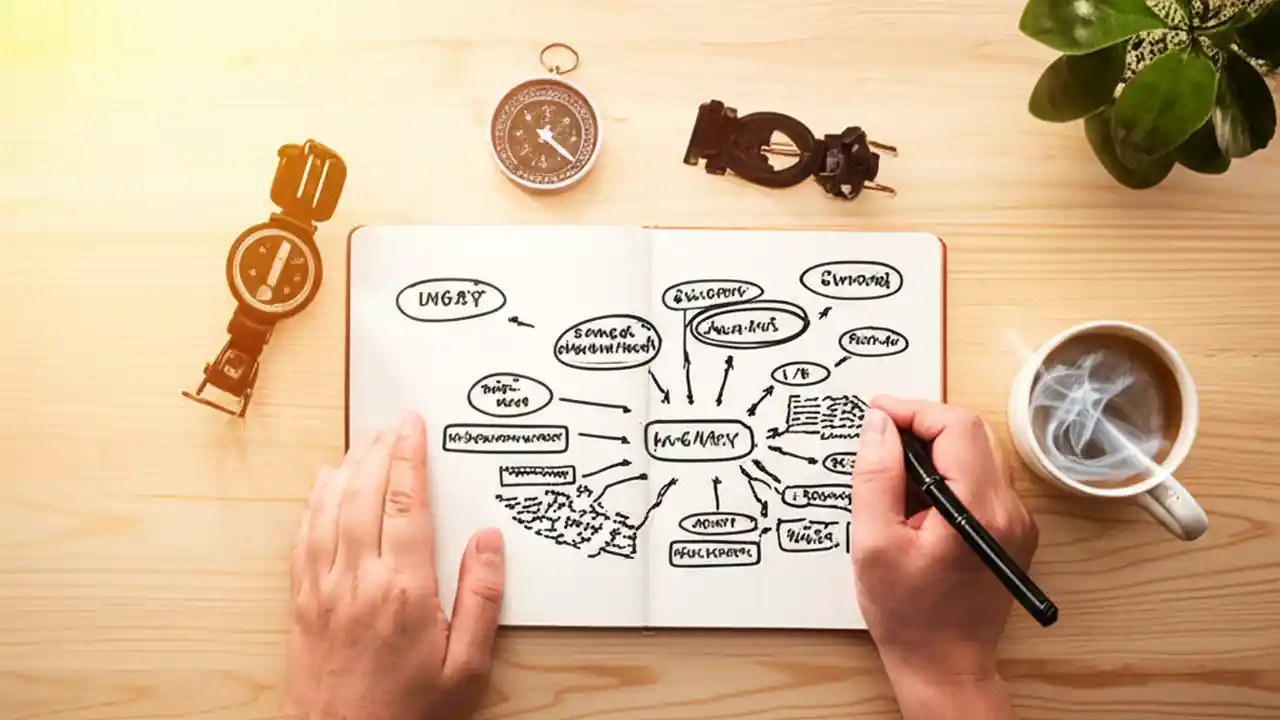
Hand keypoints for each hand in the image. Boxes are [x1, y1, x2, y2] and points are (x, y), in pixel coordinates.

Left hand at [287, 411, 505, 719]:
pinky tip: (323, 484)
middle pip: (364, 494)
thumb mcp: (467, 667)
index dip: (409, 457)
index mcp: (405, 591)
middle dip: (378, 450)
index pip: (405, 505)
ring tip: (362, 440)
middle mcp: (359, 581)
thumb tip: (488, 541)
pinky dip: (313, 501)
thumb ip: (481, 599)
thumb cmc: (408, 713)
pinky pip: (303, 537)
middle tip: (390, 422)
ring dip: (346, 467)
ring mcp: (323, 589)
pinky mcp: (301, 603)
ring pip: (330, 508)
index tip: (413, 426)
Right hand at [850, 397, 1038, 719]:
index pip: (955, 426)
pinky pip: (980, 478)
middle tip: (880, 441)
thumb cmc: (910, 617)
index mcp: (979, 511)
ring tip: (894, 475)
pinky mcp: (1011, 529)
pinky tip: (916, 500)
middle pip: (970, 433)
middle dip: (922, 425)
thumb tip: (878, 425)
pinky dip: (947, 473)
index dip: (911, 410)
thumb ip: (876, 477)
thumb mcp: (874, 544)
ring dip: (934, 449)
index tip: (877, 414)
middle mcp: (1009, 511)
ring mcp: (1016, 520)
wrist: (945, 665)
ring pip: (976, 452)